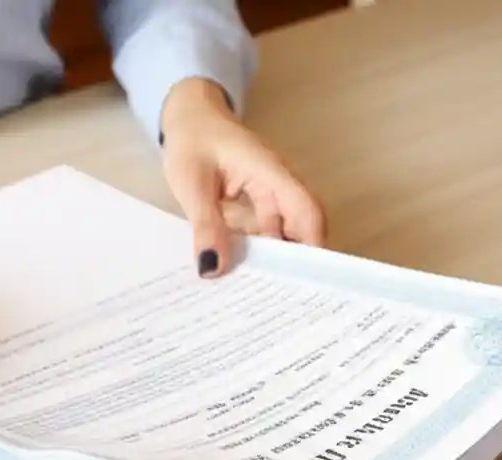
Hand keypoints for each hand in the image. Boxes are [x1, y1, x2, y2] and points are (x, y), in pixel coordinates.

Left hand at [160, 78, 326, 277]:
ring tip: (263, 296)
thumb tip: (212, 269)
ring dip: (275, 260)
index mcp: (271, 171)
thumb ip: (205, 225)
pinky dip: (258, 251)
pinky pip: (266, 232)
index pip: (306, 210)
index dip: (312, 246)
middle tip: (282, 302)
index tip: (306, 283)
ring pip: (282, 234)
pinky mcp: (259, 204)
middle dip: (295, 262)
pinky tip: (245, 274)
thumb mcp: (192, 184)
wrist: (188, 117)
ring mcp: (271, 194)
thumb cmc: (192, 141)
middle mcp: (279, 184)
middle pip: (301, 227)